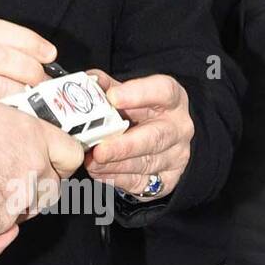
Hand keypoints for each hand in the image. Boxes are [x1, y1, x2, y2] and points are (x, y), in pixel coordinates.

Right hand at [0, 87, 84, 243]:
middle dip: (40, 181)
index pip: (70, 152)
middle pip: (54, 185)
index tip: (57, 156)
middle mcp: (30, 170)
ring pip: (32, 208)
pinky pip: (6, 228)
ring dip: (20, 201)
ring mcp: (15, 201)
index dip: (63, 154)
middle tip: (19, 173)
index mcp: (30, 136)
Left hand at [83, 71, 192, 198]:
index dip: (137, 94)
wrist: (164, 139)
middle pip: (155, 137)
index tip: (112, 97)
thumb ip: (108, 86)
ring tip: (91, 162)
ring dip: (115, 165)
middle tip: (99, 150)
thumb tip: (87, 82)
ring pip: (145, 163)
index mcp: (171, 100)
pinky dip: (117, 179)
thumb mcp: (129, 93)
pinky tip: (99, 173)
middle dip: (123, 146)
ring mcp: (175, 156)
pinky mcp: (167, 179)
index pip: (162, 91)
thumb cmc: (141, 111)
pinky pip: (141, 183)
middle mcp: (177, 128)